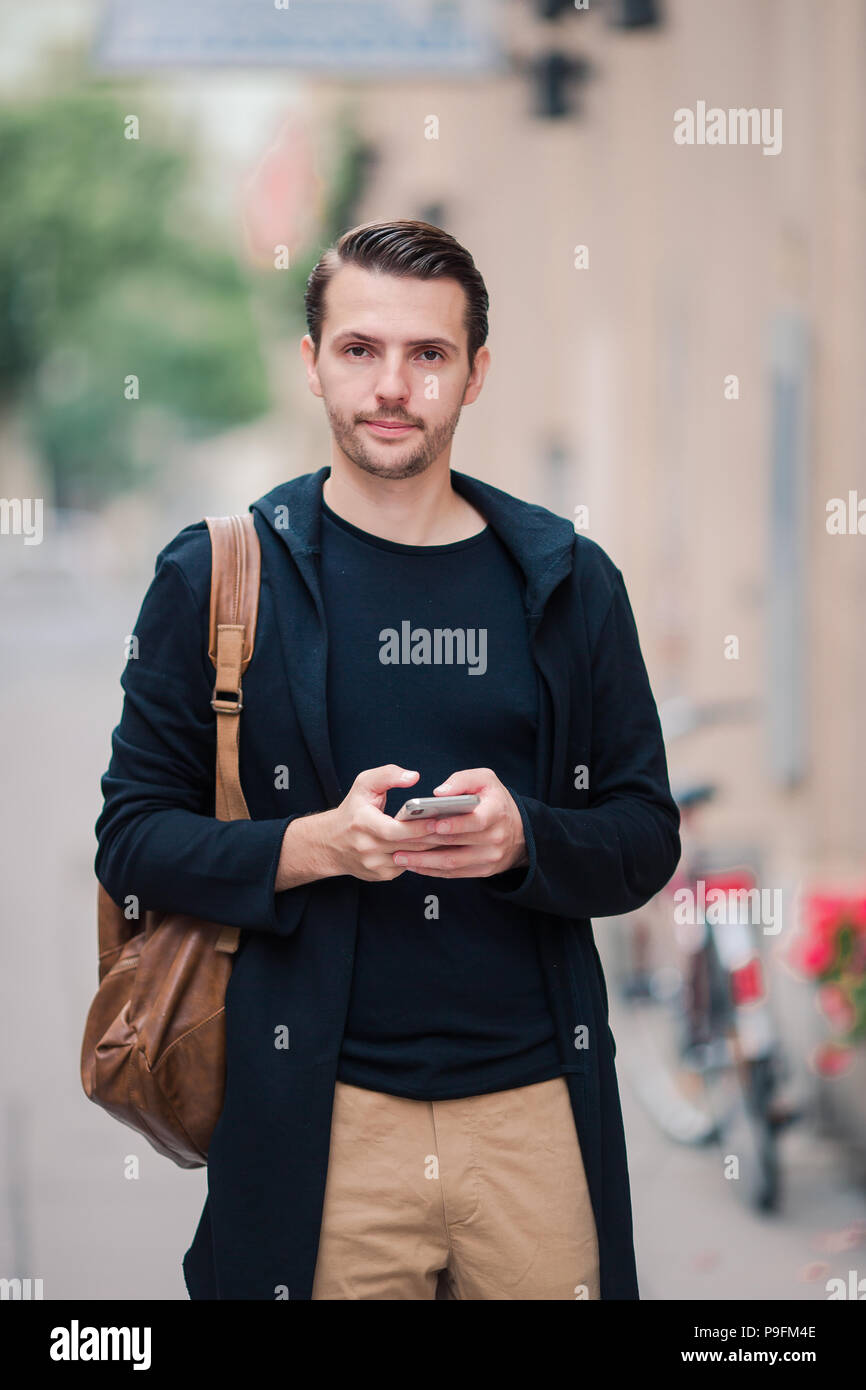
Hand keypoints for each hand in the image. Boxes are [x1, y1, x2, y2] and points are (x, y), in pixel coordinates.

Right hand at [328, 764, 455, 881]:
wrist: (330, 843)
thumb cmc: (353, 810)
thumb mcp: (364, 784)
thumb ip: (388, 775)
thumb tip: (414, 777)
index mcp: (362, 824)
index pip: (395, 830)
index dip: (418, 827)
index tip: (439, 819)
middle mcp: (367, 848)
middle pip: (409, 846)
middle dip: (434, 837)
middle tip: (457, 828)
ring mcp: (375, 865)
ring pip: (413, 859)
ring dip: (434, 849)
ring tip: (455, 836)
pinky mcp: (382, 875)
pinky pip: (409, 867)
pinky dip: (424, 857)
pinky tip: (440, 847)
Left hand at [391, 767, 527, 878]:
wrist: (520, 830)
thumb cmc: (494, 799)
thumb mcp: (485, 779)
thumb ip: (462, 780)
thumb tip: (438, 793)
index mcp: (497, 812)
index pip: (477, 821)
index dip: (455, 824)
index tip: (433, 824)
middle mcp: (496, 838)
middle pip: (458, 844)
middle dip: (427, 843)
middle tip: (399, 841)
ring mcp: (490, 857)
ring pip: (453, 863)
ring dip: (424, 862)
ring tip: (399, 857)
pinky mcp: (483, 870)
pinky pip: (454, 873)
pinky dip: (432, 871)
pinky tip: (413, 865)